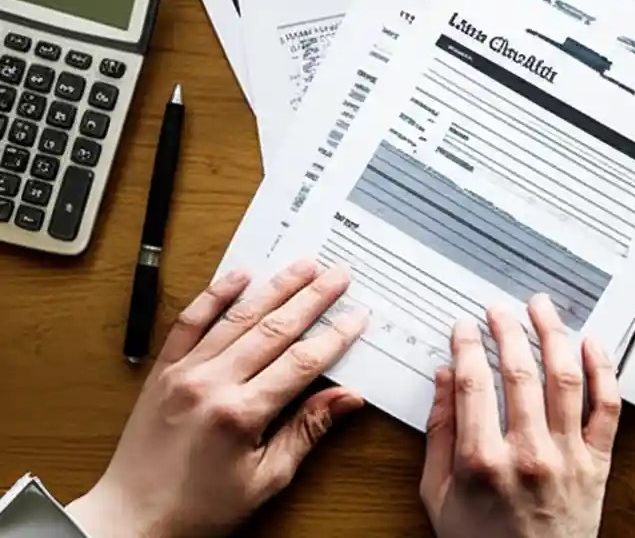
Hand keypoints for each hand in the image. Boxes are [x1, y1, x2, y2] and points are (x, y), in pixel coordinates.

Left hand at [67, 260, 368, 537]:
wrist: (131, 519)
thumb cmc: (199, 509)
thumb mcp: (266, 479)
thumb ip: (307, 431)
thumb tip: (347, 397)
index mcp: (241, 414)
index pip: (302, 362)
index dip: (335, 337)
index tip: (357, 317)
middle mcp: (212, 384)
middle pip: (275, 329)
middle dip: (312, 298)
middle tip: (338, 275)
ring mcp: (184, 373)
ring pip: (237, 317)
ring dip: (274, 288)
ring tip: (303, 267)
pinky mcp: (162, 371)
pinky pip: (189, 322)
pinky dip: (214, 295)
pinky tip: (239, 276)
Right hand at [421, 294, 621, 537]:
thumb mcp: (438, 495)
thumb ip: (439, 432)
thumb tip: (443, 376)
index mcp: (482, 461)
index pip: (474, 383)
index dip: (467, 346)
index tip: (464, 327)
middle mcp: (528, 453)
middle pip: (518, 373)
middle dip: (506, 331)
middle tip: (499, 308)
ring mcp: (567, 456)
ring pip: (564, 379)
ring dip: (552, 334)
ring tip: (541, 308)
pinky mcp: (598, 463)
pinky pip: (608, 406)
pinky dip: (603, 369)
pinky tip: (590, 343)